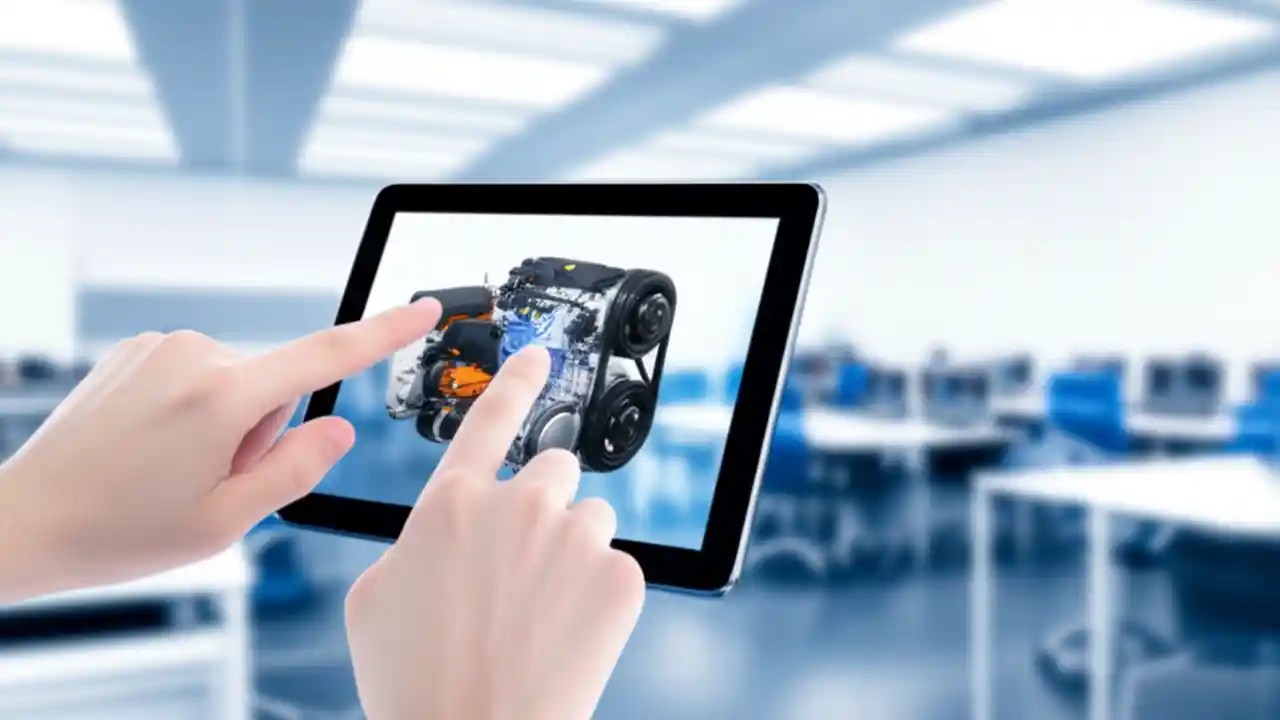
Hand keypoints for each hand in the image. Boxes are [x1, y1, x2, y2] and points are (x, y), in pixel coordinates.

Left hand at [0, 299, 442, 602]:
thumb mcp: (226, 521)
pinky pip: (200, 373)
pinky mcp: (138, 349)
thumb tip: (338, 429)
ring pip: (239, 381)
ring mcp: (160, 346)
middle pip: (277, 386)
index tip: (422, 308)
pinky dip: (192, 408)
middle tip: (205, 480)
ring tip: (169, 467)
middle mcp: (194, 354)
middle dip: (260, 431)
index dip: (384, 333)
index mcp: (222, 397)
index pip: (326, 356)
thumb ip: (296, 469)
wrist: (26, 518)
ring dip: (225, 422)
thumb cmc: (120, 530)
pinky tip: (150, 445)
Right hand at [345, 346, 645, 719]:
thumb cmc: (414, 681)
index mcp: (451, 505)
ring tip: (542, 611)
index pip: (490, 419)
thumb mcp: (373, 599)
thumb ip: (413, 541)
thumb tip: (442, 530)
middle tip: (528, 562)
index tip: (540, 353)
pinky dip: (598, 596)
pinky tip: (566, 635)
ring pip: (589, 518)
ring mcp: (573, 540)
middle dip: (546, 503)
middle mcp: (516, 507)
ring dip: (573, 549)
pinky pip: (616, 566)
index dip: (516, 380)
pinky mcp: (620, 578)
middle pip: (555, 468)